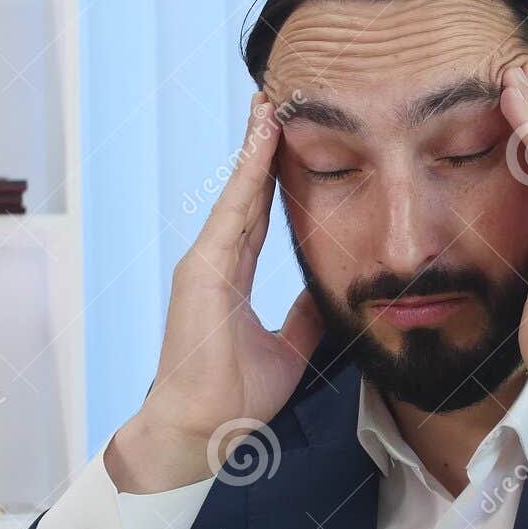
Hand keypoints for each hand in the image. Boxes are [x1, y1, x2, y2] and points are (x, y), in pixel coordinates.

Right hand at [104, 93, 324, 492]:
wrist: (200, 430)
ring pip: (238, 192)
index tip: (287, 133)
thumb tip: (327, 293)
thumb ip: (302, 317)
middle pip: (246, 192)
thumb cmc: (233, 397)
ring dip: (255, 146)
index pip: (258, 212)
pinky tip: (263, 139)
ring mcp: (204, 263)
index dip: (273, 174)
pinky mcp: (201, 271)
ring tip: (271, 101)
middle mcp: (215, 261)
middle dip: (262, 146)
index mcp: (230, 276)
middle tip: (277, 98)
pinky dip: (248, 173)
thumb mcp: (287, 348)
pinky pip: (233, 212)